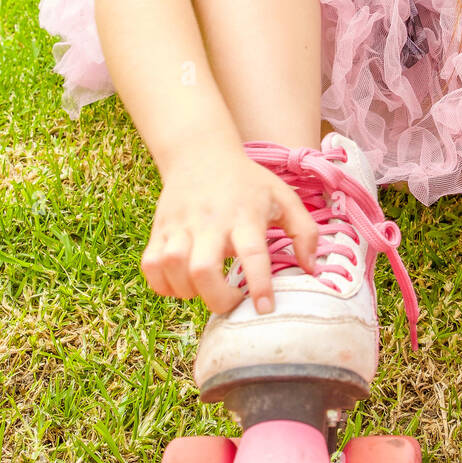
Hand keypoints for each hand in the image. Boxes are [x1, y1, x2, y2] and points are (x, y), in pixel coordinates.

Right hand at [141, 147, 318, 312]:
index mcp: (245, 214)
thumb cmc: (248, 182)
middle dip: (216, 298)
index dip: (258, 284)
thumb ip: (305, 232)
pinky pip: (150, 265)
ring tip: (206, 291)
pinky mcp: (159, 229)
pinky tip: (181, 285)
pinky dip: (162, 285)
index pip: (252, 253)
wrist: (201, 154)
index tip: (265, 308)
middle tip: (232, 303)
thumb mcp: (284, 197)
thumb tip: (311, 269)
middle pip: (202, 268)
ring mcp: (180, 224)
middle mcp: (210, 220)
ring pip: (173, 267)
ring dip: (188, 291)